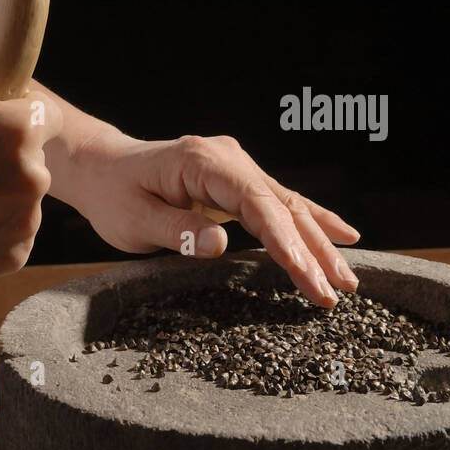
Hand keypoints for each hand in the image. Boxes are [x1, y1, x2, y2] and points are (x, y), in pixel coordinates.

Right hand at [0, 68, 60, 285]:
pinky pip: (14, 234)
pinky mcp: (14, 255)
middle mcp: (34, 174)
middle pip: (33, 159)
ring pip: (24, 199)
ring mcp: (26, 219)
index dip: (21, 116)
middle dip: (8, 159)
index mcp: (21, 129)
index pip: (46, 114)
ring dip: (2, 196)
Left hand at [67, 126, 360, 307]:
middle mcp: (226, 158)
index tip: (308, 278)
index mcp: (202, 162)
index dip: (286, 243)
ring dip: (319, 241)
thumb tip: (222, 245)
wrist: (100, 169)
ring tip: (349, 279)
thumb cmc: (113, 194)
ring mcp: (234, 167)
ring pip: (287, 205)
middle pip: (281, 204)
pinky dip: (310, 220)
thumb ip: (178, 231)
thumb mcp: (133, 220)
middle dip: (314, 249)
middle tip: (341, 290)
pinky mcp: (235, 180)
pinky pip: (278, 203)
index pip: (257, 204)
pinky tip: (344, 234)